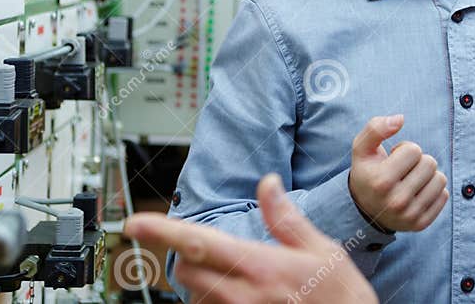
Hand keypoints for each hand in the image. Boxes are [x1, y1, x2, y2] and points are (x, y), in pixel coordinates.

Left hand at [123, 174, 377, 303]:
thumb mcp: (321, 249)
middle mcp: (242, 294)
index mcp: (259, 265)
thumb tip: (266, 183)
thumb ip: (286, 218)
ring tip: (235, 277)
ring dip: (202, 282)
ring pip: (194, 296)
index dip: (162, 230)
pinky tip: (237, 295)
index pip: (198, 243)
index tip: (134, 222)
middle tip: (215, 250)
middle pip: (187, 270)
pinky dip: (212, 301)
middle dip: (190, 257)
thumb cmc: (340, 294)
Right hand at [348, 114, 448, 231]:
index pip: (414, 150)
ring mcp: (410, 215)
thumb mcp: (362, 148)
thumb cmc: (367, 172)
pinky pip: (444, 195)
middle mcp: (396, 201)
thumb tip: (400, 118)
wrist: (364, 210)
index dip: (405, 149)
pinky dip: (433, 190)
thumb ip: (375, 128)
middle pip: (430, 163)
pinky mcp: (421, 224)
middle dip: (417, 161)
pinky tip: (417, 193)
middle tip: (402, 170)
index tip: (393, 159)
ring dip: (427, 175)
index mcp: (381, 181)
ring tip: (410, 180)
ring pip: (440, 179)